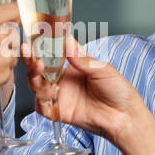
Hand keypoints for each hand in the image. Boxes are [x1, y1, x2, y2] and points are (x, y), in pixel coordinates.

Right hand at [24, 34, 144, 143]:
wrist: (125, 115)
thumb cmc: (118, 90)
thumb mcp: (101, 69)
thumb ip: (82, 58)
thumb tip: (68, 41)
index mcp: (71, 67)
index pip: (50, 55)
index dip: (40, 48)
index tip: (35, 38)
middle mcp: (62, 81)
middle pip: (38, 71)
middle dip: (31, 61)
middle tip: (29, 52)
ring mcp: (60, 97)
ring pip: (36, 87)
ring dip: (34, 77)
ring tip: (40, 68)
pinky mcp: (59, 113)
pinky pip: (42, 108)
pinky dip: (41, 99)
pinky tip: (50, 92)